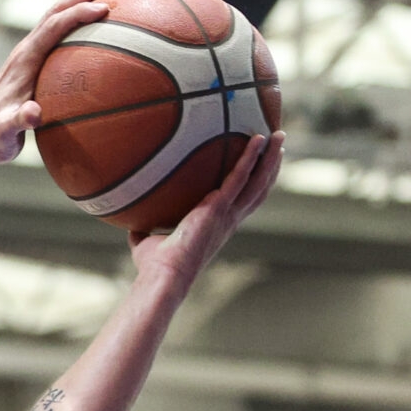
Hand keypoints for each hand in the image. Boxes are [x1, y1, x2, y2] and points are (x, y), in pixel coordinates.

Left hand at [0, 0, 119, 167]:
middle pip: (57, 10)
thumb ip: (18, 123)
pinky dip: (79, 24)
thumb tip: (33, 114)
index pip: (53, 27)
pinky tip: (100, 32)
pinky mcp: (33, 64)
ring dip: (83, 2)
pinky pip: (59, 36)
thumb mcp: (4, 134)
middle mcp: (25, 51)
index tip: (105, 9)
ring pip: (58, 18)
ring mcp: (29, 55)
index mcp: (23, 61)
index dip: (78, 14)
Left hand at [128, 131, 285, 288]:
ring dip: (270, 157)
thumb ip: (145, 230)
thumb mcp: (148, 242)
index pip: (244, 202)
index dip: (255, 184)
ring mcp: (227, 214)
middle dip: (271, 165)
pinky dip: (249, 157)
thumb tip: (132, 222)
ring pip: (257, 181)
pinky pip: (239, 176)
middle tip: (278, 142)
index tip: (262, 166)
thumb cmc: (156, 266)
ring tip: (279, 135)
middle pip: (259, 188)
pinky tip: (257, 139)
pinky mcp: (219, 207)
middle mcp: (229, 220)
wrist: (163, 275)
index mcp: (218, 226)